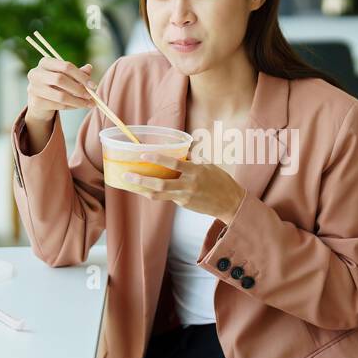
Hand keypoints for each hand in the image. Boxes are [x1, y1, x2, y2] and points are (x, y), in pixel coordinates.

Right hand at [25, 56, 94, 123]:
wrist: (39, 101)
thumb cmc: (55, 85)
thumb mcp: (67, 77)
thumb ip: (78, 73)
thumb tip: (89, 68)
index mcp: (45, 62)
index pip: (66, 66)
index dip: (81, 76)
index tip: (93, 85)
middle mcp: (36, 73)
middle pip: (60, 79)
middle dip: (78, 88)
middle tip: (90, 96)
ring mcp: (34, 88)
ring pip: (60, 96)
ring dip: (77, 101)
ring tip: (88, 104)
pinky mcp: (37, 102)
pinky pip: (59, 105)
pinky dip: (71, 106)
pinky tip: (77, 106)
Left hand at [123, 151, 246, 223]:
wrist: (230, 203)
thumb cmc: (221, 181)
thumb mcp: (209, 166)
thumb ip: (193, 161)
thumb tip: (181, 153)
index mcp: (195, 171)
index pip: (173, 164)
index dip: (157, 159)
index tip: (143, 155)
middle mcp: (188, 185)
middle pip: (160, 184)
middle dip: (141, 180)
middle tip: (127, 175)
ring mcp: (185, 197)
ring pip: (159, 195)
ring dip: (143, 190)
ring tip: (130, 184)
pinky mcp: (184, 204)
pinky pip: (167, 197)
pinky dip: (157, 192)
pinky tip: (146, 188)